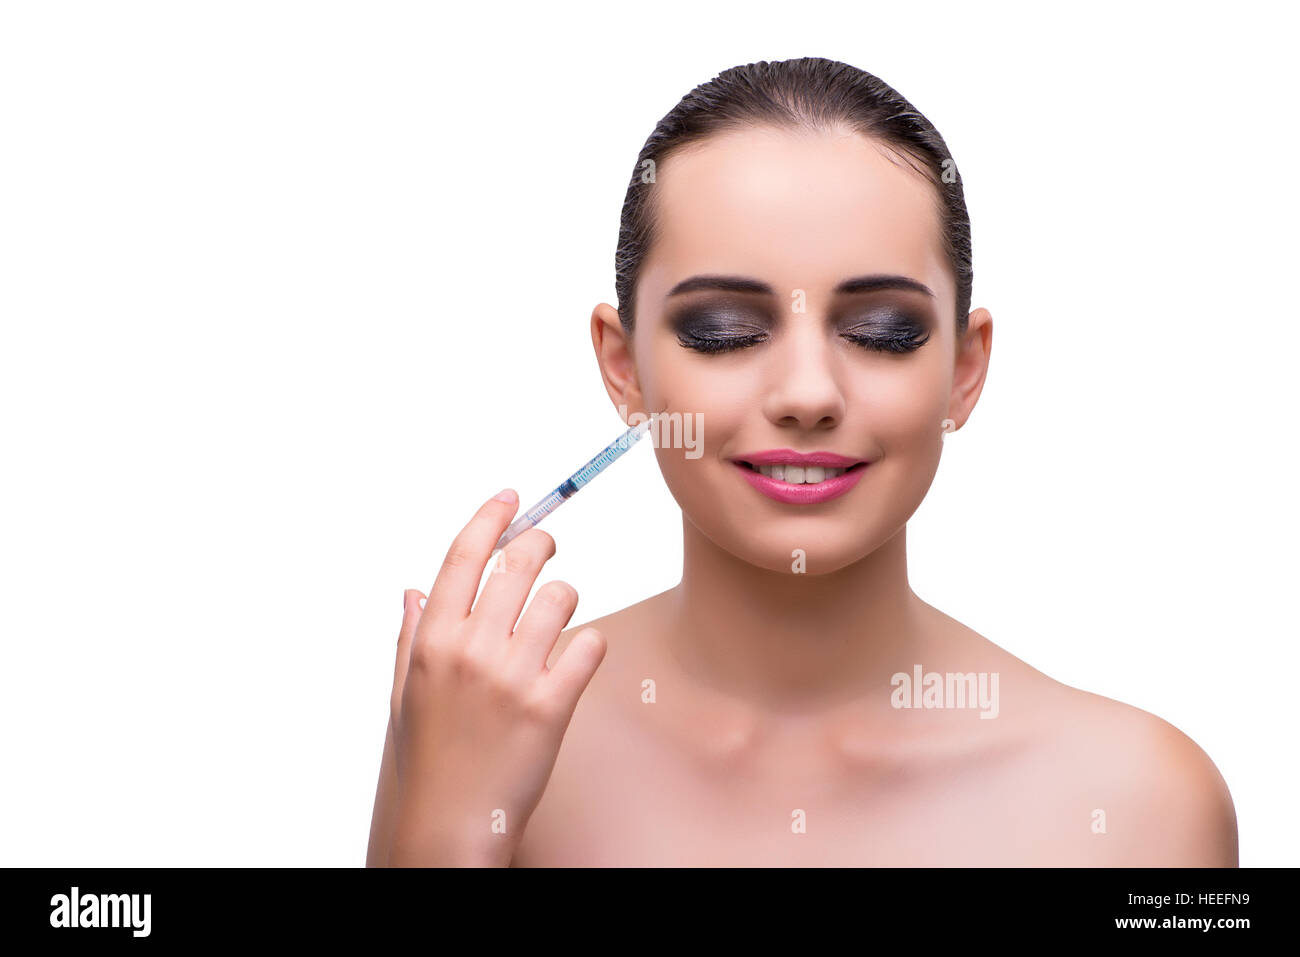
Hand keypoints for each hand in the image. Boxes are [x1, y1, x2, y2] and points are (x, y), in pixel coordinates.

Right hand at [386, 489, 606, 865]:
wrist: (449, 826)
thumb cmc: (428, 760)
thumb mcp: (404, 695)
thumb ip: (410, 637)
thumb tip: (414, 590)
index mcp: (432, 641)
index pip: (464, 557)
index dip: (491, 518)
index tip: (512, 497)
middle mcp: (471, 649)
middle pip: (519, 563)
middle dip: (540, 543)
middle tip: (548, 546)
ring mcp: (512, 675)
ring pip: (562, 596)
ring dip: (566, 599)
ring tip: (557, 619)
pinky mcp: (551, 704)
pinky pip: (590, 644)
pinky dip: (589, 644)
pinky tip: (576, 658)